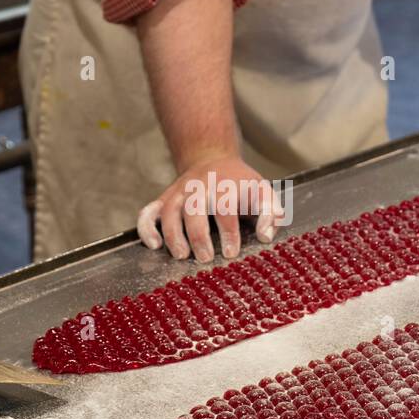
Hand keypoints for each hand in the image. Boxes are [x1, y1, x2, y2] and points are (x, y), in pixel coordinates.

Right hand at [137, 154, 282, 261]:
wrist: (213, 159)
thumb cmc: (241, 185)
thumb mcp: (263, 192)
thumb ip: (271, 214)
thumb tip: (264, 236)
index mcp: (225, 185)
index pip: (225, 207)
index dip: (227, 231)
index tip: (230, 253)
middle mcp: (199, 187)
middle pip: (193, 208)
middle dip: (198, 235)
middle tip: (205, 258)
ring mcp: (178, 193)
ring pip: (169, 211)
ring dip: (172, 234)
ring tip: (181, 255)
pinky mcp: (164, 200)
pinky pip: (149, 212)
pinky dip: (147, 228)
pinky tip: (154, 245)